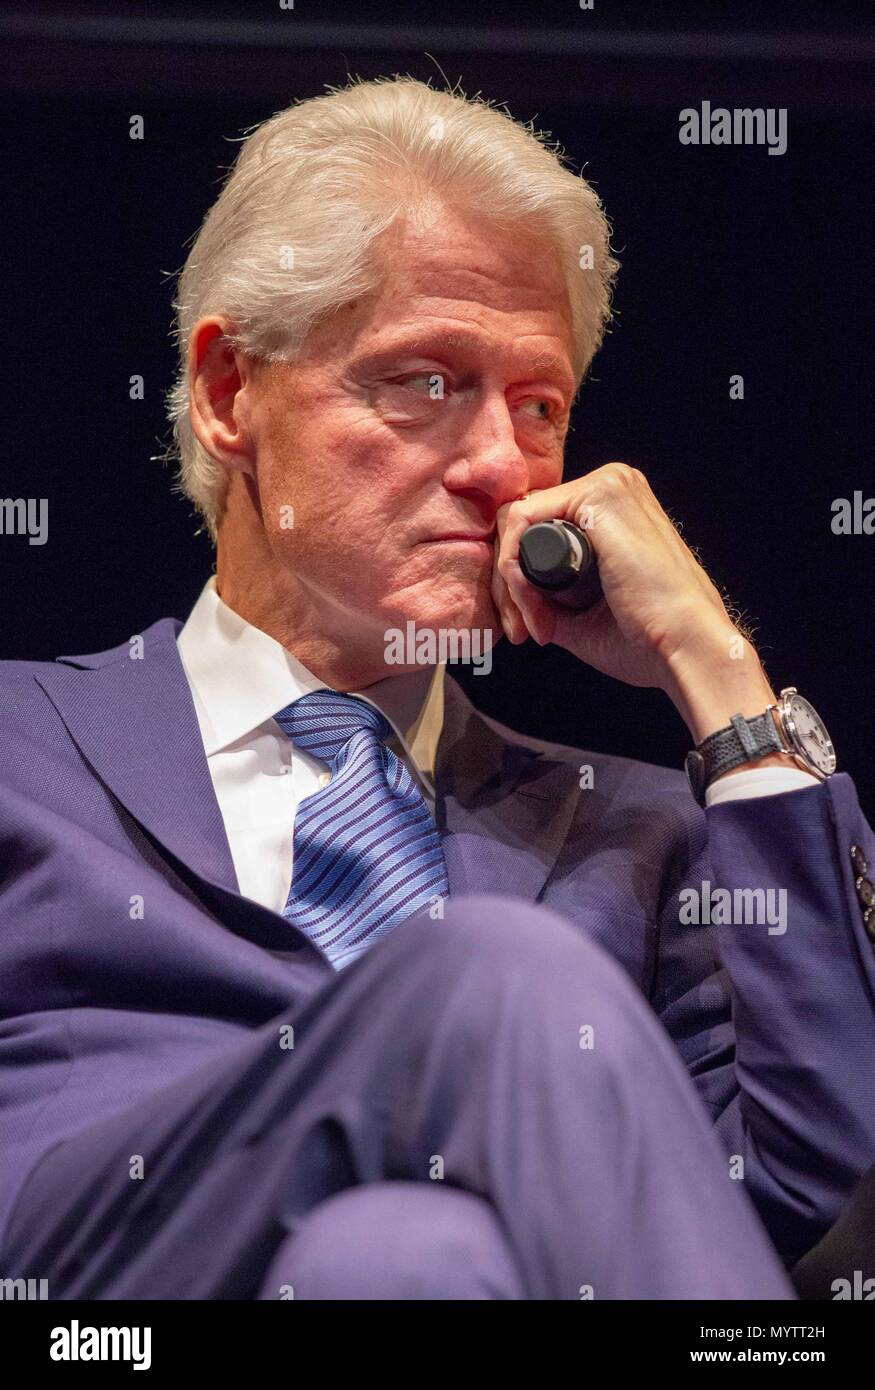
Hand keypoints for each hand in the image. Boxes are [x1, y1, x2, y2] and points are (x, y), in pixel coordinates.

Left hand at [492, 463, 778, 741]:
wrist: (685, 647)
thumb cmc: (650, 638)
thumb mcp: (584, 614)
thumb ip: (546, 598)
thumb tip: (514, 594)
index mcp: (614, 510)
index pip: (540, 529)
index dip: (521, 581)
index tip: (529, 626)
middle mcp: (611, 487)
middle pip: (526, 523)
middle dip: (511, 584)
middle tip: (523, 630)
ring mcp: (606, 485)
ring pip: (518, 521)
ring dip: (512, 580)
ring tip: (535, 625)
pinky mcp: (596, 496)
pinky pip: (522, 520)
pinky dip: (513, 565)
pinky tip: (530, 601)